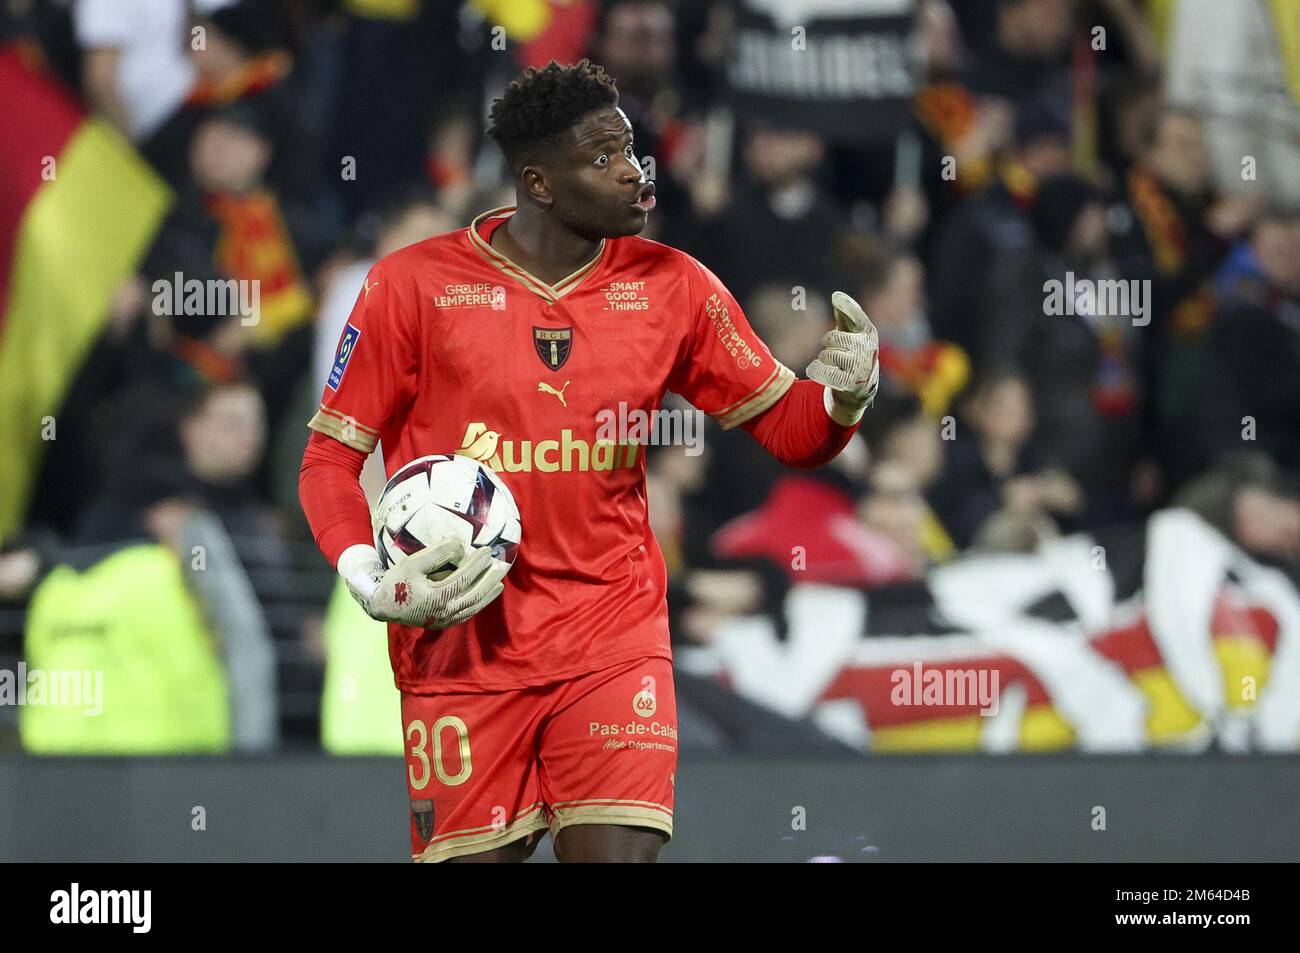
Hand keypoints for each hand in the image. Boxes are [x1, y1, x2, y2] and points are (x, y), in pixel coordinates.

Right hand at [339, 539, 506, 628]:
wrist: (382, 606)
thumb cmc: (395, 583)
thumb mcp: (412, 564)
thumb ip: (436, 553)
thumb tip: (458, 544)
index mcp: (438, 597)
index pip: (465, 578)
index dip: (478, 564)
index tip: (487, 551)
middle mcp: (444, 611)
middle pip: (474, 594)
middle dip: (489, 579)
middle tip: (502, 565)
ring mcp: (444, 620)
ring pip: (473, 607)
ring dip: (487, 595)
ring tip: (499, 583)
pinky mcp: (442, 623)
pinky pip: (465, 615)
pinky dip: (477, 605)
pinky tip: (483, 597)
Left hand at [806, 291, 880, 425]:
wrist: (861, 387)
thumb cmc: (853, 352)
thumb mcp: (852, 333)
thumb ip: (845, 315)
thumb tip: (837, 296)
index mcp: (868, 333)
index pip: (857, 317)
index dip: (847, 306)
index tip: (835, 297)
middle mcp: (867, 349)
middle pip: (831, 338)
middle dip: (828, 344)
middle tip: (836, 351)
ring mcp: (858, 367)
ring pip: (825, 355)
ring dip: (824, 359)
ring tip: (835, 364)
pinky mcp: (847, 383)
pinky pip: (820, 370)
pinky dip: (815, 370)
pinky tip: (821, 371)